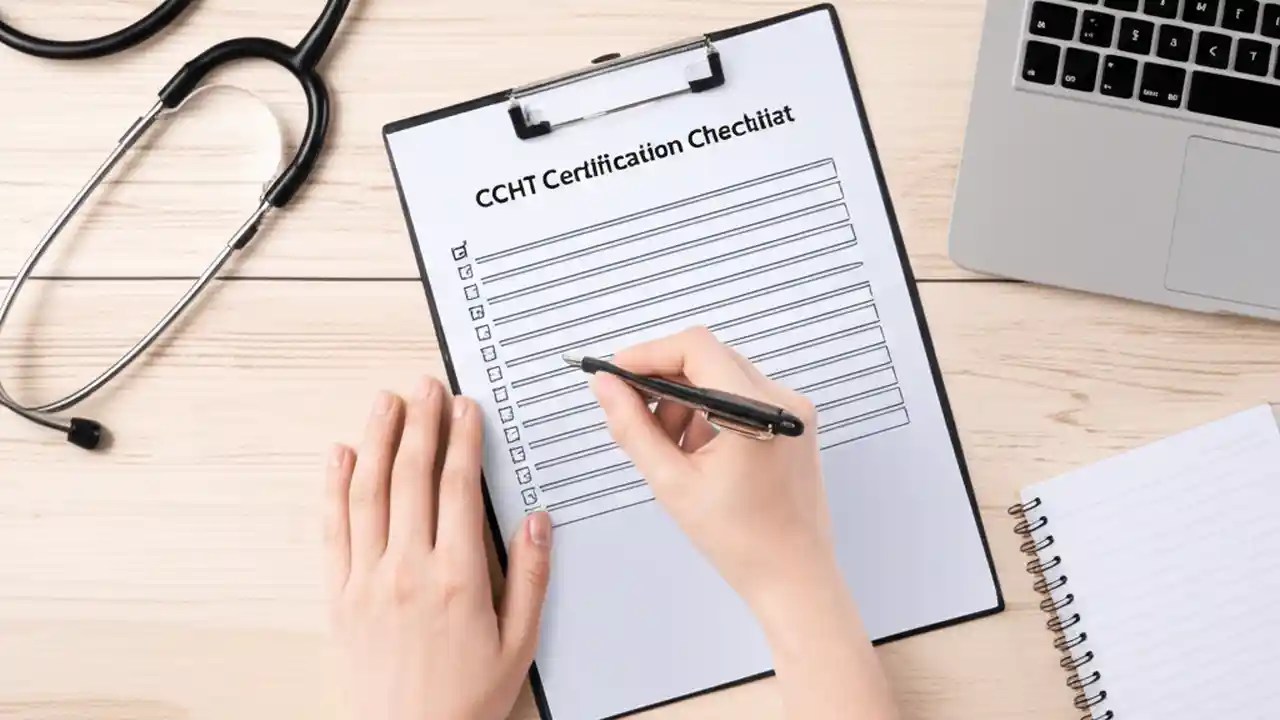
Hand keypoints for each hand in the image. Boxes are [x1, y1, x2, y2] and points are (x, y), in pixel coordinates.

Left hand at [324, 378, 552, 719]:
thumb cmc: (464, 698)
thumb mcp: (518, 643)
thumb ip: (530, 578)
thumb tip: (537, 522)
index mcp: (457, 577)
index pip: (458, 488)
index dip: (462, 440)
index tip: (465, 409)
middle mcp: (407, 570)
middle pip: (412, 477)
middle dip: (421, 424)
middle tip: (426, 386)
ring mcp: (367, 580)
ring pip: (369, 492)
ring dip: (378, 440)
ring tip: (386, 403)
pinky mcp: (339, 595)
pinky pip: (334, 529)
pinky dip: (335, 487)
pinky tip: (342, 456)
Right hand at [589, 327, 831, 613]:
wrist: (794, 578)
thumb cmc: (738, 541)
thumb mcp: (672, 483)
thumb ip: (633, 428)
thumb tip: (604, 387)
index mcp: (755, 409)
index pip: (696, 347)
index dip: (649, 354)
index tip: (616, 375)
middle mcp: (782, 398)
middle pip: (709, 358)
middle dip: (665, 383)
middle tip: (634, 417)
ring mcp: (792, 409)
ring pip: (723, 377)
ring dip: (686, 401)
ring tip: (669, 450)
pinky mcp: (793, 423)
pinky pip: (742, 398)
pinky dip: (711, 414)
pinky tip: (698, 455)